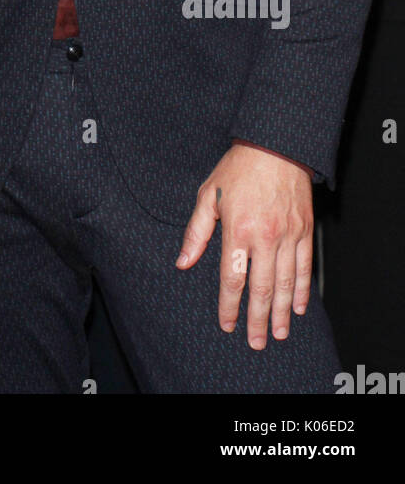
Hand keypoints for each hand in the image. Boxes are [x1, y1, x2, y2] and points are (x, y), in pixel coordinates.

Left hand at [175, 144, 312, 349]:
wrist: (276, 146)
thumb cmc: (237, 169)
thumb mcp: (208, 195)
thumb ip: (196, 232)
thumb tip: (182, 262)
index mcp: (238, 230)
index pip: (232, 279)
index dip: (229, 306)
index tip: (227, 324)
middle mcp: (265, 237)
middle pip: (261, 288)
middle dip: (256, 319)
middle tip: (255, 342)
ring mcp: (288, 235)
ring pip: (285, 283)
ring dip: (281, 312)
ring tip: (278, 333)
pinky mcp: (304, 230)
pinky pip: (305, 266)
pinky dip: (302, 289)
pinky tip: (298, 306)